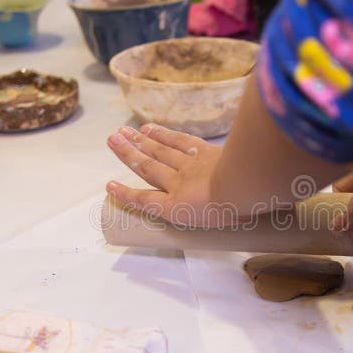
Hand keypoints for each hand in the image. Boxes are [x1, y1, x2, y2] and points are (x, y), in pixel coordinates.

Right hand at [106, 124, 228, 225]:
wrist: (244, 184)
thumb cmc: (235, 212)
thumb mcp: (218, 224)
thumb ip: (217, 217)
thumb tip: (224, 213)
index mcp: (177, 208)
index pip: (145, 201)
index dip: (126, 193)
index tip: (109, 185)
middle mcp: (177, 184)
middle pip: (147, 167)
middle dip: (128, 154)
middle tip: (111, 140)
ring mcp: (190, 165)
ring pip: (159, 151)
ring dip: (140, 140)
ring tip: (124, 131)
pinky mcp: (204, 151)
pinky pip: (179, 141)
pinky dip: (164, 134)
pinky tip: (151, 128)